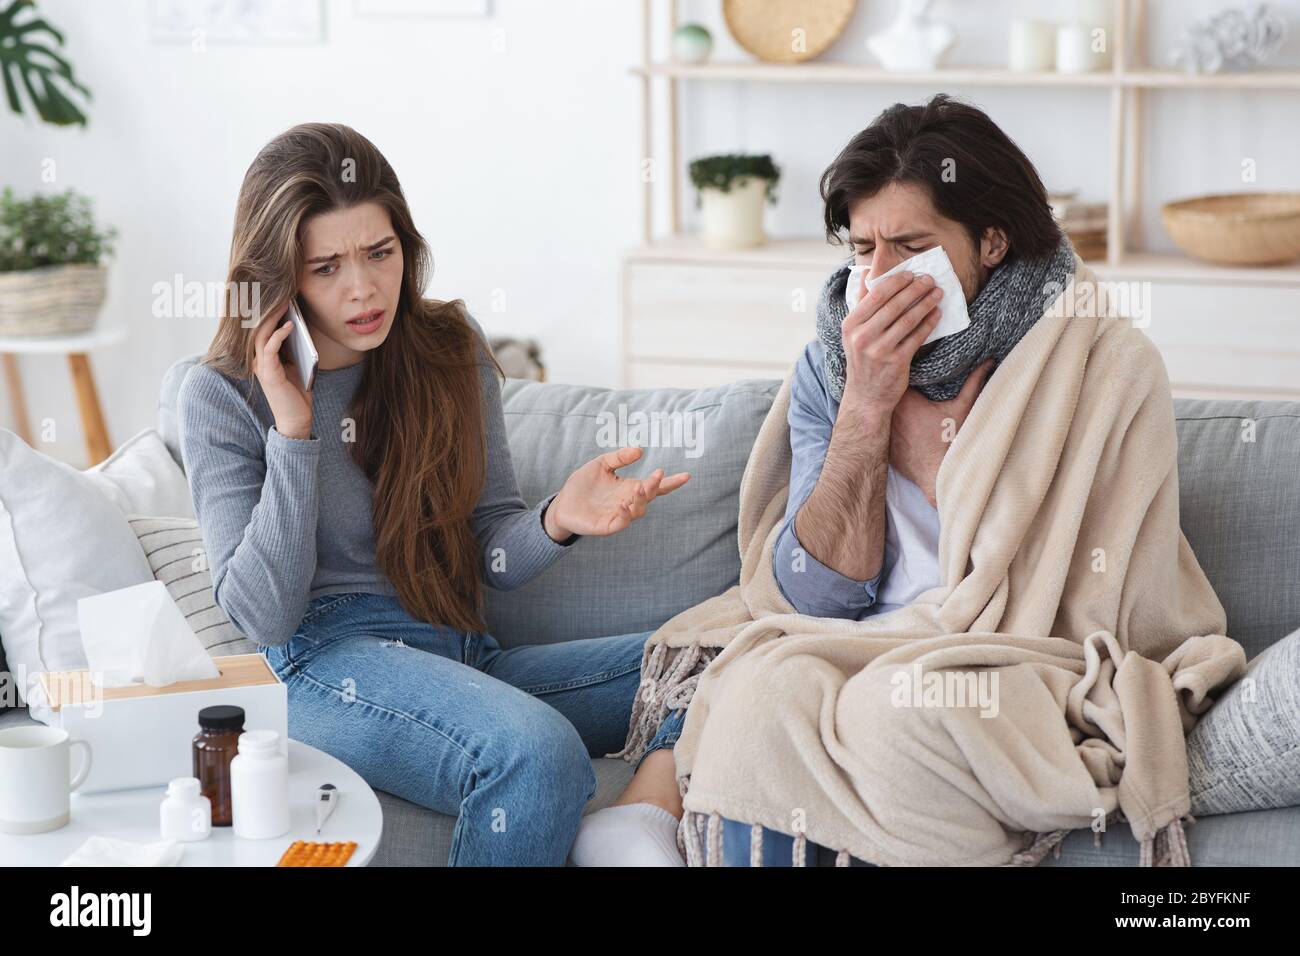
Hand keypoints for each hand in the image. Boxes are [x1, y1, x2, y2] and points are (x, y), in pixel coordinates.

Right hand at [253, 302, 312, 439]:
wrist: (296, 420)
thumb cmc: (297, 394)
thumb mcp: (297, 365)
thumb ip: (294, 348)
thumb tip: (298, 326)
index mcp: (264, 357)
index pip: (261, 330)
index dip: (267, 312)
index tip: (279, 295)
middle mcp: (258, 360)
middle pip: (257, 328)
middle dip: (268, 309)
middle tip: (281, 293)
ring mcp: (261, 367)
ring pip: (260, 334)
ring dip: (273, 317)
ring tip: (285, 303)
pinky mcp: (269, 374)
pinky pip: (269, 348)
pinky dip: (279, 335)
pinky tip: (290, 325)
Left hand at [544, 447, 690, 539]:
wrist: (562, 503)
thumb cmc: (582, 485)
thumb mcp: (601, 465)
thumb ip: (619, 458)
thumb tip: (640, 450)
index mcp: (630, 488)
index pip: (655, 486)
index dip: (671, 482)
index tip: (687, 475)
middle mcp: (629, 502)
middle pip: (650, 496)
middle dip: (656, 486)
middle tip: (658, 474)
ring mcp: (620, 515)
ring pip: (639, 511)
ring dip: (642, 499)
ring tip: (639, 488)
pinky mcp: (608, 526)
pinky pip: (622, 522)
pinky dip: (626, 513)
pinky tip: (624, 503)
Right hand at [840, 268, 943, 415]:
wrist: (866, 396)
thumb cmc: (863, 360)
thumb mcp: (853, 332)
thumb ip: (862, 303)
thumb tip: (868, 272)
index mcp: (850, 325)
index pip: (876, 295)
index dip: (896, 281)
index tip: (911, 274)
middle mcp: (862, 337)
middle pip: (894, 304)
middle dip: (915, 289)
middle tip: (929, 279)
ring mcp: (879, 350)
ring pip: (908, 319)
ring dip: (926, 303)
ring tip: (937, 293)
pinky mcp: (896, 362)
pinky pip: (917, 336)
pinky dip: (929, 323)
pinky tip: (937, 314)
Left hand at [889, 358, 995, 507]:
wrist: (937, 476)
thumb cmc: (950, 442)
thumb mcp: (962, 409)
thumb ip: (973, 383)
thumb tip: (988, 362)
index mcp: (906, 399)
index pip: (899, 375)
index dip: (906, 368)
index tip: (916, 368)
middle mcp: (889, 412)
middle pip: (889, 391)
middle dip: (897, 386)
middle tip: (912, 383)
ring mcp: (884, 429)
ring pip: (884, 409)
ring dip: (892, 405)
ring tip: (906, 403)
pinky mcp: (884, 443)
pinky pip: (884, 427)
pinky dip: (891, 424)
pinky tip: (904, 425)